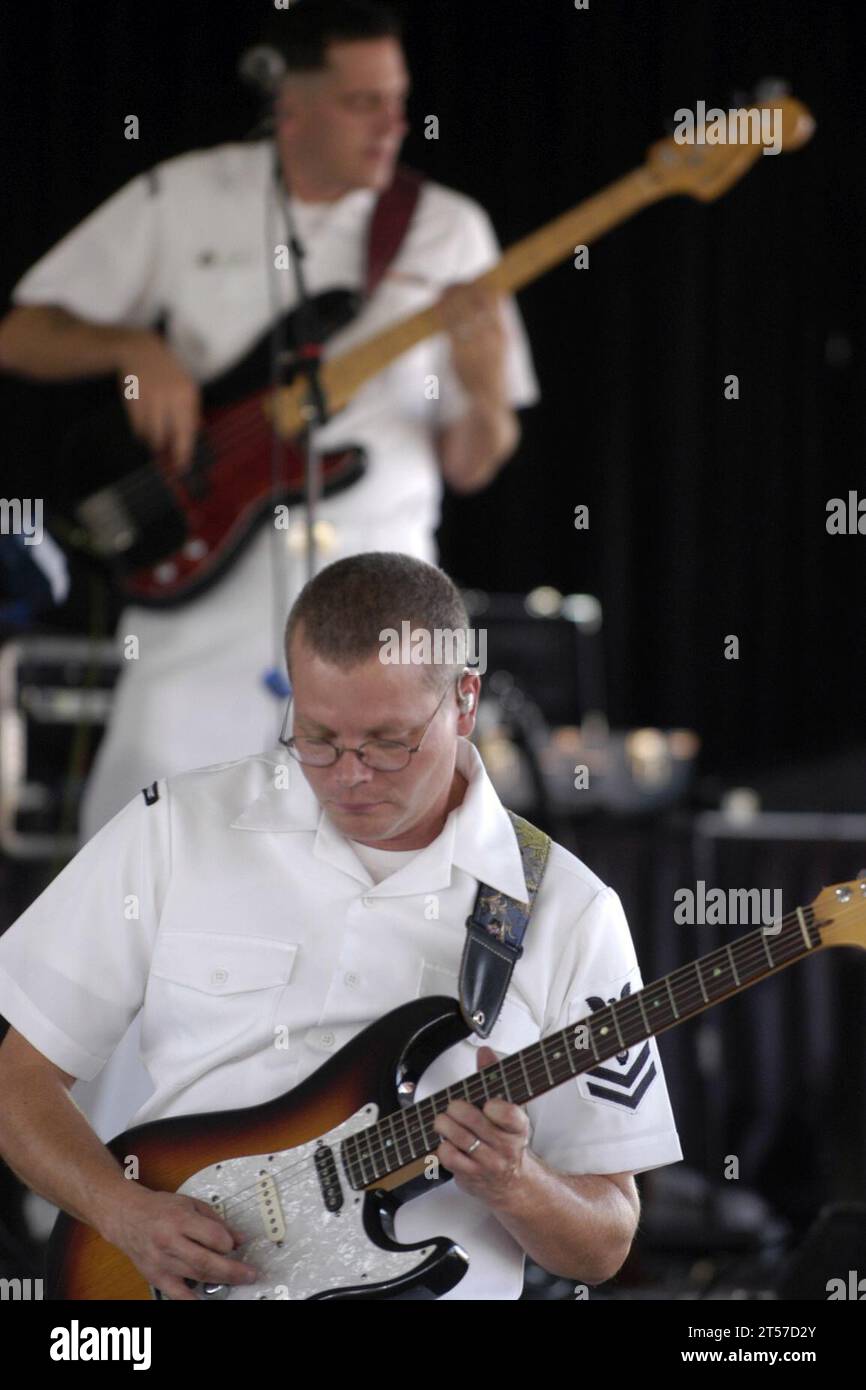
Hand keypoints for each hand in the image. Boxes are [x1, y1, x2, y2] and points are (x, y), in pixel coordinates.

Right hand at [100, 1184, 257, 1301]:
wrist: (127, 1217)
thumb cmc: (159, 1208)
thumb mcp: (191, 1205)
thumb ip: (217, 1222)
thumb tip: (239, 1238)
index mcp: (179, 1219)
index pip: (213, 1236)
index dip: (228, 1243)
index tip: (235, 1244)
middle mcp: (170, 1242)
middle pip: (206, 1261)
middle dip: (232, 1270)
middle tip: (250, 1274)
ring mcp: (162, 1262)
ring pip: (196, 1277)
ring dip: (220, 1281)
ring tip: (236, 1280)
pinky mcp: (156, 1277)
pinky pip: (178, 1294)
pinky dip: (194, 1299)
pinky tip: (207, 1299)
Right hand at [116, 330, 200, 473]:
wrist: (141, 351)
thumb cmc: (168, 372)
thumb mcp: (186, 387)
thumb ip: (192, 412)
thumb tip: (196, 435)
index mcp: (187, 395)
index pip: (188, 431)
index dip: (184, 453)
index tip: (182, 467)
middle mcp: (170, 397)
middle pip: (167, 437)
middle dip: (167, 449)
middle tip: (166, 454)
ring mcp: (150, 399)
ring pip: (151, 435)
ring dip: (153, 440)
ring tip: (155, 434)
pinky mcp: (133, 401)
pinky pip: (138, 428)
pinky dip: (141, 431)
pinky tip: (144, 424)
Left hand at [433, 1044, 530, 1207]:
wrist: (513, 1183)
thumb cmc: (505, 1139)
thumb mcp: (507, 1109)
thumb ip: (494, 1077)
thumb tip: (484, 1052)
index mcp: (518, 1127)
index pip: (509, 1114)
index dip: (494, 1106)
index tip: (487, 1103)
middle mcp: (506, 1147)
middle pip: (474, 1120)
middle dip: (456, 1108)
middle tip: (453, 1107)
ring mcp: (489, 1163)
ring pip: (458, 1138)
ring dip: (444, 1124)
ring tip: (443, 1120)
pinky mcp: (471, 1175)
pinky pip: (449, 1156)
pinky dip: (442, 1145)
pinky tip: (446, 1141)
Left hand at [438, 284, 507, 400]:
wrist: (489, 400)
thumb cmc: (491, 369)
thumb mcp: (500, 345)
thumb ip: (493, 324)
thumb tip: (487, 300)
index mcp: (502, 333)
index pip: (492, 298)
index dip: (476, 286)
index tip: (465, 282)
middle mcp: (491, 338)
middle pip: (473, 302)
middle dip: (458, 289)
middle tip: (446, 285)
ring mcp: (475, 346)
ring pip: (459, 313)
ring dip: (447, 299)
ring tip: (439, 294)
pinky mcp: (459, 355)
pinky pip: (448, 328)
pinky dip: (441, 314)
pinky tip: (435, 308)